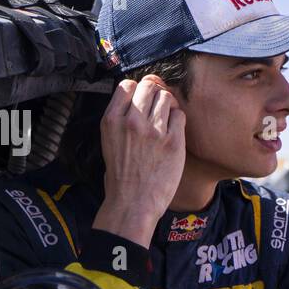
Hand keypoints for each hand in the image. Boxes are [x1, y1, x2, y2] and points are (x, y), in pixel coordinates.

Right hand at [92, 76, 186, 246]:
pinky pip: (180, 116)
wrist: (132, 204)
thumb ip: (121, 119)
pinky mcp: (173, 142)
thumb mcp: (109, 141)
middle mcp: (131, 121)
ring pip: (166, 97)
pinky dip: (178, 120)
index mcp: (111, 120)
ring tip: (166, 120)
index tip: (142, 99)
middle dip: (155, 93)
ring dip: (168, 105)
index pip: (127, 85)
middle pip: (149, 86)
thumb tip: (136, 99)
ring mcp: (153, 131)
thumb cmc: (120, 177)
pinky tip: (173, 132)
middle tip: (157, 108)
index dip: (137, 90)